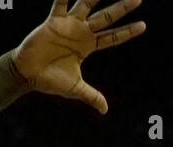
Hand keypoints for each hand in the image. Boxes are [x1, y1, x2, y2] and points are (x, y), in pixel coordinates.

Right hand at [12, 0, 145, 114]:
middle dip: (121, 8)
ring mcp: (68, 24)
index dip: (127, 32)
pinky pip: (60, 3)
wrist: (29, 74)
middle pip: (106, 17)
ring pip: (87, 4)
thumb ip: (92, 96)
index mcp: (88, 46)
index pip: (112, 37)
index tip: (143, 25)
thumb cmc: (51, 80)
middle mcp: (81, 32)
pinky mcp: (54, 21)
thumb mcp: (76, 89)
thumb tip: (105, 110)